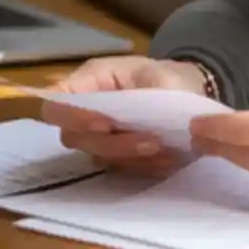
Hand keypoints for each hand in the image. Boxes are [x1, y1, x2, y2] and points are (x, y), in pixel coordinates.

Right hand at [41, 55, 208, 175]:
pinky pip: (121, 170)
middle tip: (150, 141)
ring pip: (98, 157)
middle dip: (112, 143)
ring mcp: (99, 137)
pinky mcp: (116, 157)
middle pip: (74, 138)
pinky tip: (167, 157)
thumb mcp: (163, 78)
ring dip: (131, 157)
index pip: (55, 104)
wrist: (193, 97)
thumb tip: (129, 119)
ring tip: (164, 148)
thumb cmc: (171, 78)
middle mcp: (86, 112)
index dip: (71, 117)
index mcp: (90, 81)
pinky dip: (144, 167)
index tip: (105, 125)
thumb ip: (143, 97)